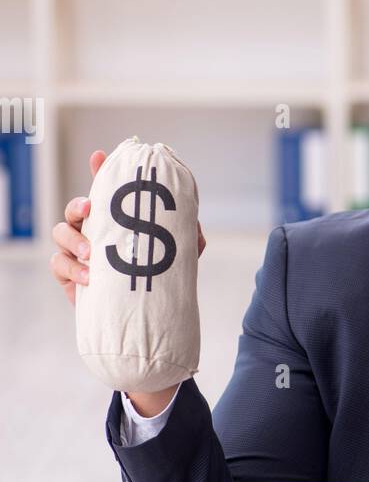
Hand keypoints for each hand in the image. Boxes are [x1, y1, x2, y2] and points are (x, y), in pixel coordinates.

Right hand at [51, 149, 206, 415]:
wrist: (142, 325)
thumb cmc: (157, 283)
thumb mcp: (178, 262)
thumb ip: (188, 242)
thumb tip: (197, 227)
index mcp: (117, 222)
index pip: (104, 191)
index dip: (99, 170)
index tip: (99, 155)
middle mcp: (93, 232)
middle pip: (74, 207)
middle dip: (79, 204)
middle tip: (90, 210)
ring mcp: (78, 254)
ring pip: (61, 232)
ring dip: (74, 239)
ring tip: (93, 254)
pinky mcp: (69, 278)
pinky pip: (59, 264)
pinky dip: (71, 268)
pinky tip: (89, 277)